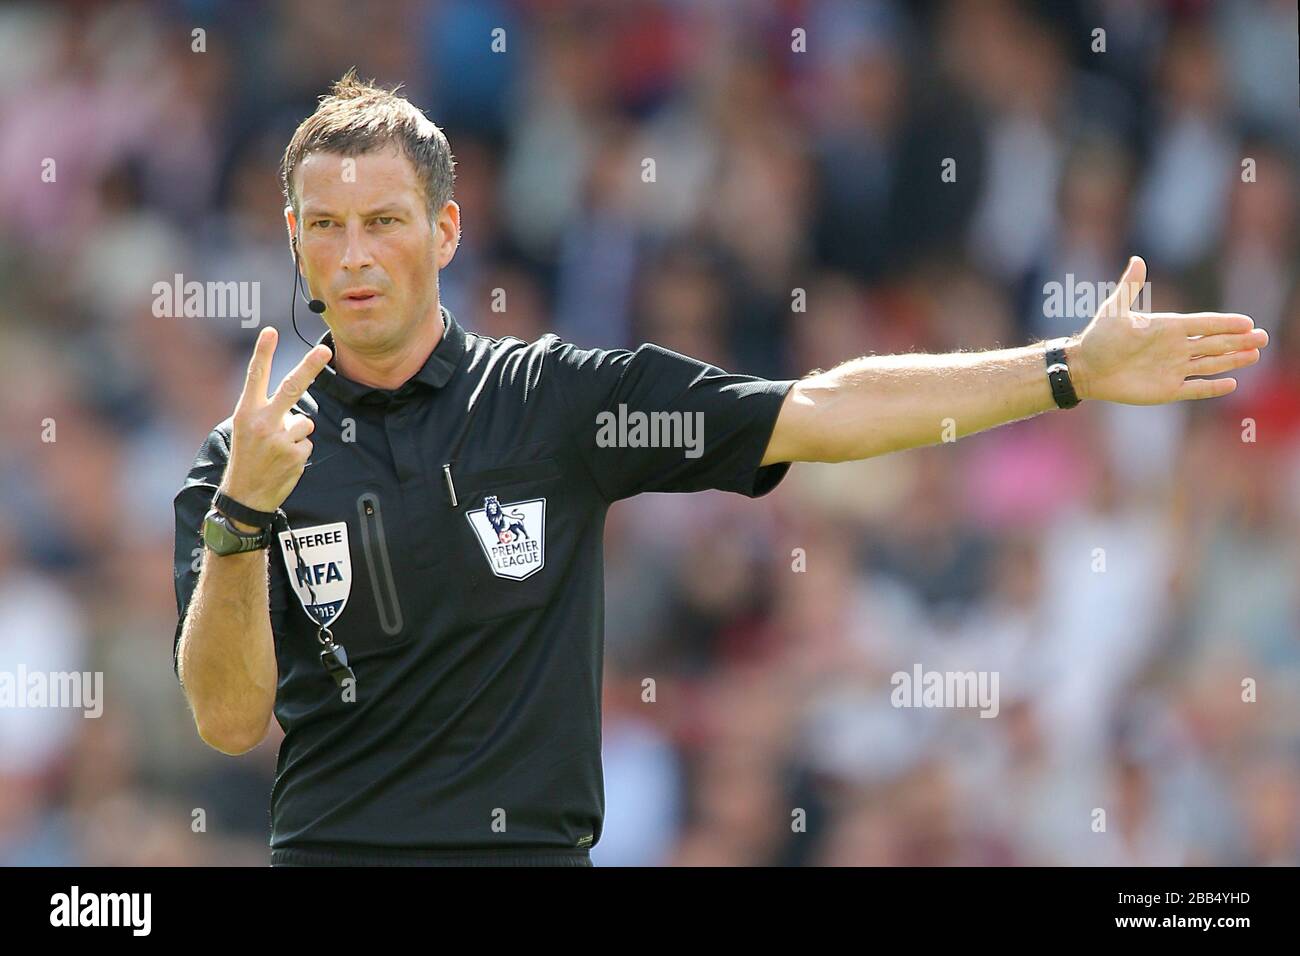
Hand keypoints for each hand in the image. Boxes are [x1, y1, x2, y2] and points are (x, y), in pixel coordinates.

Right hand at [221, 327, 331, 513]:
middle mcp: (262, 422)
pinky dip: (300, 451)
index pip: (255, 376)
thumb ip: (268, 411)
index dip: (263, 352)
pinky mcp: (295, 454)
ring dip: (297, 433)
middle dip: (310, 366)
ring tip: (278, 449)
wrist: (244, 496)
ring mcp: (280, 439)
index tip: (271, 331)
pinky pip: (308, 442)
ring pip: (304, 422)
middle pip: (292, 387)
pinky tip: (284, 461)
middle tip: (326, 349)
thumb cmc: (247, 457)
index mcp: (246, 412)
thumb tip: (295, 404)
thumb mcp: (245, 429)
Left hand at [1070, 256, 1268, 404]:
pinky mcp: (1166, 390)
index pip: (1204, 324)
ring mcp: (1172, 369)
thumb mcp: (1114, 310)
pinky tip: (1231, 384)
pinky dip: (1212, 388)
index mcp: (1167, 327)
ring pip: (1210, 364)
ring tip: (1255, 355)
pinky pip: (1194, 388)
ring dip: (1232, 361)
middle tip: (1263, 338)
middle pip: (1214, 344)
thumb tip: (1137, 260)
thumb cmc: (1098, 338)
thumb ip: (1129, 287)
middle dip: (1239, 341)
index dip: (1226, 324)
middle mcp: (1175, 348)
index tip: (1248, 322)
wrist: (1084, 368)